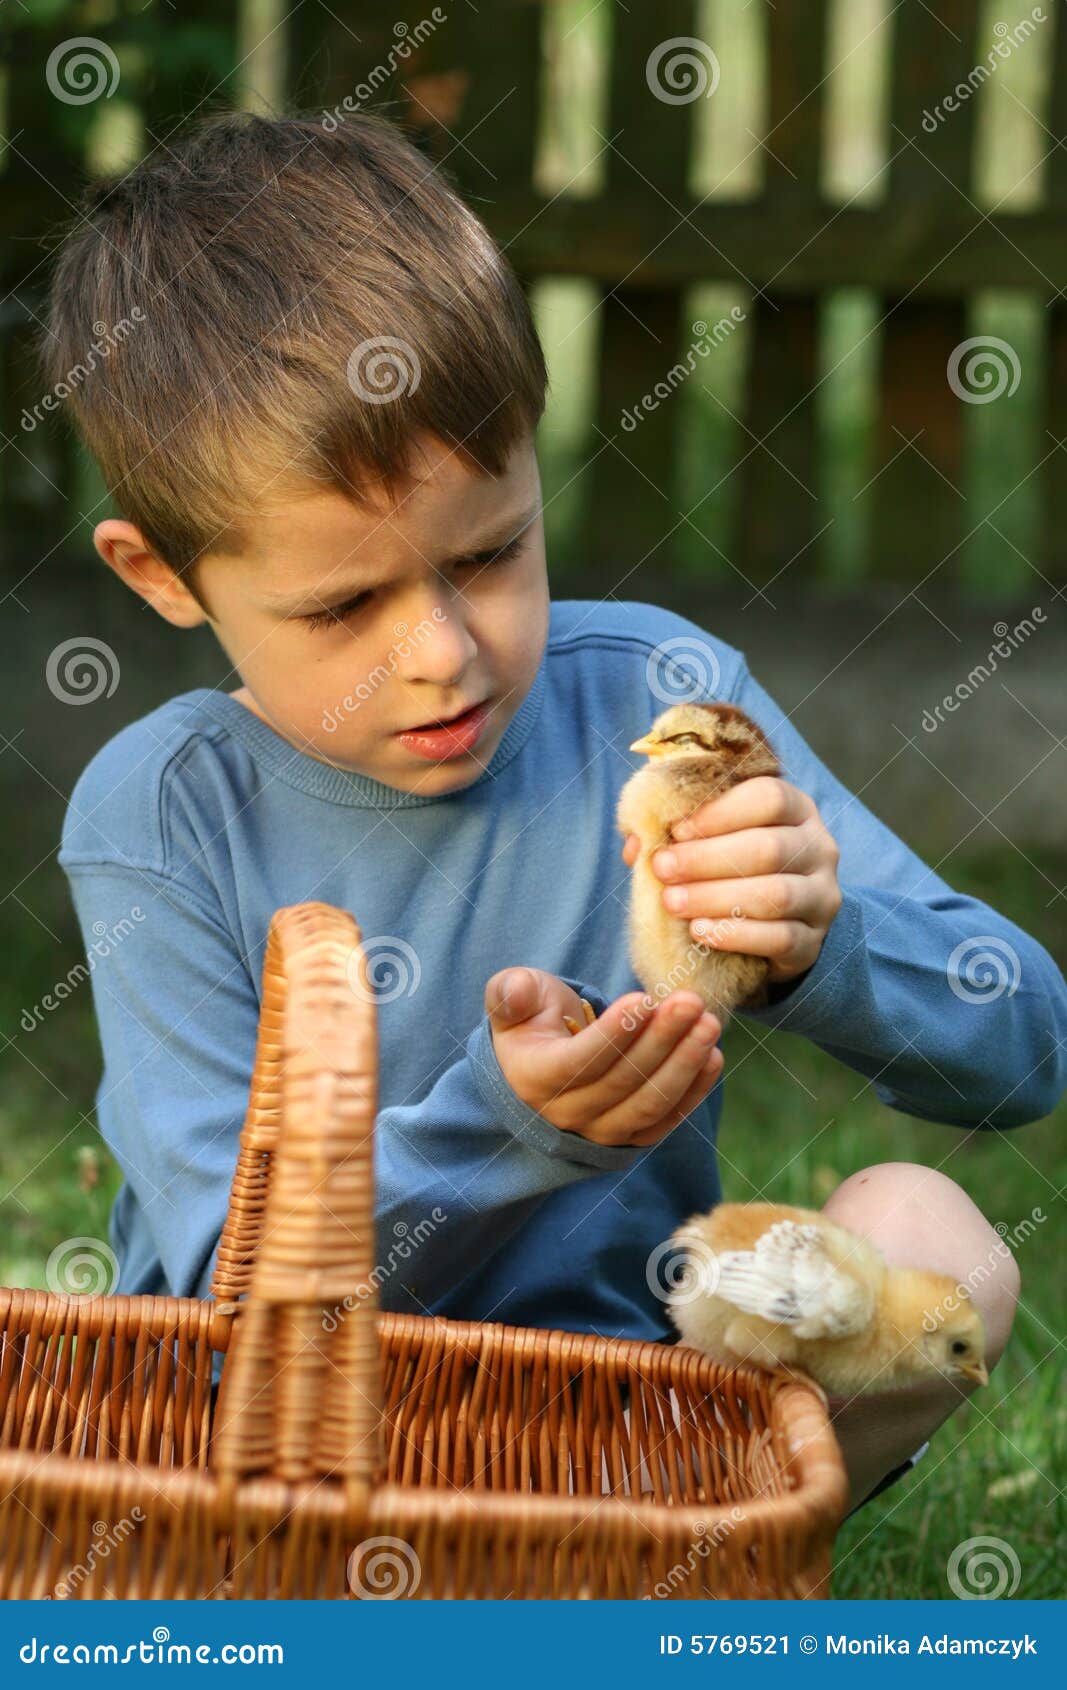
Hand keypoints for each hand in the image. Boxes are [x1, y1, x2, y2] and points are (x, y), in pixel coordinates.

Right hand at [485, 967, 722, 1148]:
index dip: (612, 1034)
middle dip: (660, 1040)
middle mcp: (568, 1115)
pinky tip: (713, 1057)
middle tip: (691, 1002)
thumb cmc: (531, 1025)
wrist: (539, 1071)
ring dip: (684, 1065)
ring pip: (648, 1104)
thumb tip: (515, 991)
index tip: (642, 999)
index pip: (579, 1062)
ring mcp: (602, 1133)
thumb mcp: (512, 1001)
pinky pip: (666, 1121)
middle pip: (621, 1082)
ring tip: (708, 1025)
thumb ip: (510, 993)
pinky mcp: (631, 1139)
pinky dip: (694, 1091)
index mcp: (535, 1080)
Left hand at [620, 775, 841, 985]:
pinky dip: (735, 935)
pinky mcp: (813, 941)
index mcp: (796, 809)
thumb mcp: (709, 839)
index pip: (769, 797)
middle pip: (769, 847)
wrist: (772, 926)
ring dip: (715, 898)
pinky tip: (701, 931)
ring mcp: (821, 896)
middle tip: (663, 869)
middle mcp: (818, 848)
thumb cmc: (732, 868)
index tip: (677, 829)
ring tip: (672, 903)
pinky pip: (780, 938)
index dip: (720, 812)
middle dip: (707, 859)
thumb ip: (675, 832)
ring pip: (774, 894)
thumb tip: (636, 841)